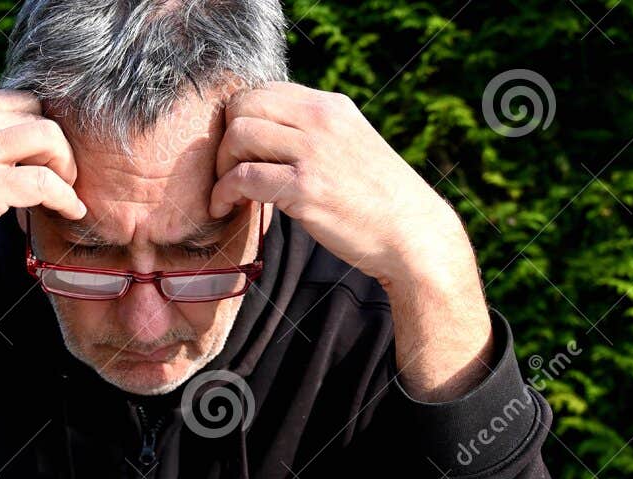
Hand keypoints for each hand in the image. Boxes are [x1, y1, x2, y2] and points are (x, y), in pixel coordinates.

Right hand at [0, 90, 85, 368]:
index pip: (22, 100)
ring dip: (67, 168)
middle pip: (41, 114)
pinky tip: (71, 212)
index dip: (44, 130)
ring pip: (49, 138)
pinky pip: (43, 182)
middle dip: (60, 147)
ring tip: (68, 194)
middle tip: (64, 179)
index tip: (49, 160)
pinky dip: (64, 197)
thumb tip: (10, 151)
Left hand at [210, 83, 492, 396]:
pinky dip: (223, 193)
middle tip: (224, 170)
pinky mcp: (304, 188)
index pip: (264, 91)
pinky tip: (224, 208)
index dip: (238, 118)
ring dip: (220, 166)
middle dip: (223, 138)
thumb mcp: (351, 147)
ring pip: (238, 136)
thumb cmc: (379, 200)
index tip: (235, 149)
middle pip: (243, 107)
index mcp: (331, 106)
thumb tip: (273, 138)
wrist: (412, 234)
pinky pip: (243, 178)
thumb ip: (316, 135)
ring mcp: (313, 152)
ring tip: (225, 192)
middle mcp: (321, 120)